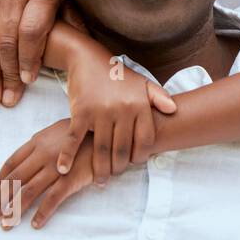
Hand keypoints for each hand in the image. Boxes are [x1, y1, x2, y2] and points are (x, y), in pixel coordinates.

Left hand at [0, 119, 96, 228]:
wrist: (112, 135)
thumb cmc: (88, 133)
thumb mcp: (61, 131)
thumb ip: (44, 142)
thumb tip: (30, 154)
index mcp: (38, 141)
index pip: (11, 163)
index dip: (0, 180)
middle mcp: (43, 154)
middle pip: (15, 180)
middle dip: (1, 200)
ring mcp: (56, 167)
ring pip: (28, 192)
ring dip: (15, 210)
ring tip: (7, 224)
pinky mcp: (72, 179)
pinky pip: (52, 199)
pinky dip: (42, 213)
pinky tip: (35, 224)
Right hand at [62, 44, 175, 183]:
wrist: (88, 59)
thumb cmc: (118, 76)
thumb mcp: (143, 83)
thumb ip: (159, 97)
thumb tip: (174, 110)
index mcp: (139, 105)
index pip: (145, 140)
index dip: (141, 156)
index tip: (135, 163)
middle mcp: (122, 110)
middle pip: (123, 149)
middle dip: (119, 167)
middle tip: (114, 176)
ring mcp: (101, 112)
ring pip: (102, 148)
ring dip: (100, 168)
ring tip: (99, 180)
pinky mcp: (80, 112)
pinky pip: (74, 139)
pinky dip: (68, 155)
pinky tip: (65, 169)